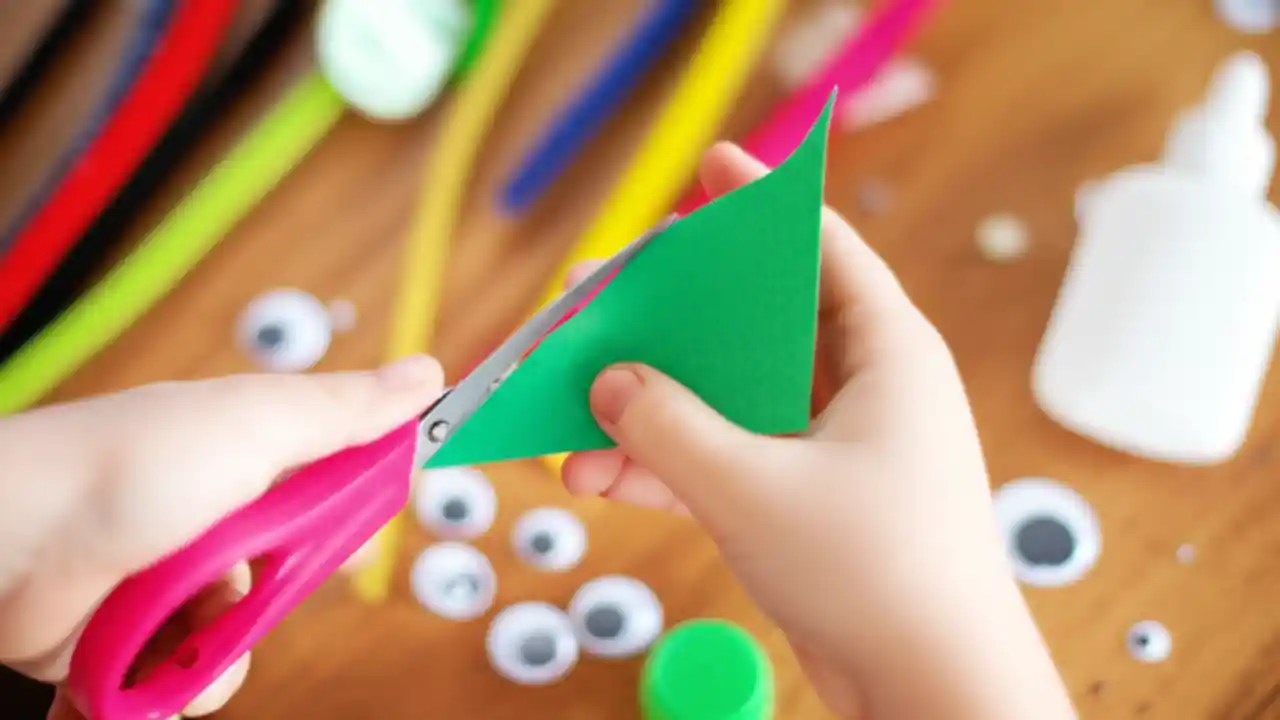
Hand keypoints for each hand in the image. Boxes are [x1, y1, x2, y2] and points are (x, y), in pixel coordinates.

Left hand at [0, 356, 441, 718]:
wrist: (11, 542)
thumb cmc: (126, 465)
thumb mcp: (260, 424)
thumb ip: (347, 410)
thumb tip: (427, 372)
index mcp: (251, 456)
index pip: (336, 487)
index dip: (354, 518)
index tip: (356, 537)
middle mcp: (217, 518)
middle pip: (296, 576)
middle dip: (283, 593)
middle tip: (255, 578)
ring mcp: (173, 580)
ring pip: (247, 637)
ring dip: (224, 645)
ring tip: (186, 620)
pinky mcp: (135, 639)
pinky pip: (191, 678)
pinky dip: (177, 680)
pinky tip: (155, 661)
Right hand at [561, 144, 1074, 718]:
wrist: (933, 694)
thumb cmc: (877, 574)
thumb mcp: (755, 486)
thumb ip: (670, 425)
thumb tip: (610, 380)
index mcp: (885, 352)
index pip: (822, 246)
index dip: (763, 204)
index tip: (709, 167)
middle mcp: (862, 388)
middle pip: (753, 323)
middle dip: (670, 322)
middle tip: (595, 306)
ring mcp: (832, 447)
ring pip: (727, 399)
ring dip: (651, 410)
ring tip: (568, 415)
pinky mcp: (805, 501)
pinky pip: (725, 460)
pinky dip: (667, 466)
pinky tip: (599, 478)